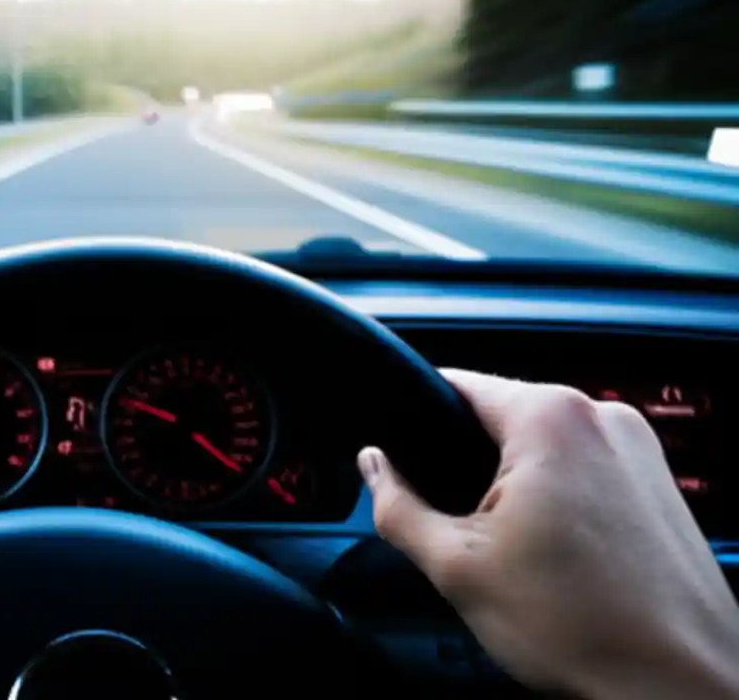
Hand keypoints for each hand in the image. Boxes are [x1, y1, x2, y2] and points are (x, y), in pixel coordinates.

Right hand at [359, 369, 738, 699]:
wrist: (681, 688)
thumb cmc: (584, 629)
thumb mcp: (456, 566)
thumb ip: (398, 505)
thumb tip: (373, 465)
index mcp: (550, 417)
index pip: (455, 384)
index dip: (415, 423)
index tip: (401, 463)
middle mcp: (603, 418)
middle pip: (499, 420)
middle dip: (469, 472)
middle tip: (465, 536)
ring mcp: (639, 450)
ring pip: (541, 452)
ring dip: (515, 494)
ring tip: (519, 557)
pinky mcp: (658, 485)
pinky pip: (582, 475)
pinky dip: (557, 508)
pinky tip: (555, 563)